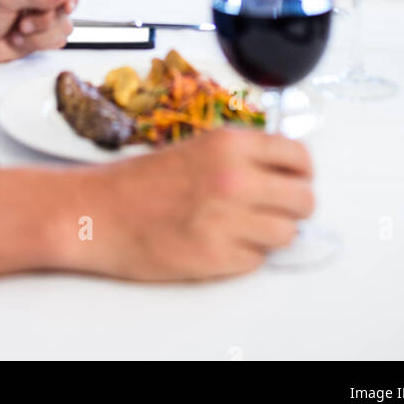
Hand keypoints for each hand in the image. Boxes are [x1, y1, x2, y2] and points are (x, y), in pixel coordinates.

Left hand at [0, 0, 78, 66]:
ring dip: (39, 33)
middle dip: (45, 18)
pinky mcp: (46, 33)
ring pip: (65, 24)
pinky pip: (59, 40)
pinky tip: (21, 38)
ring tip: (19, 29)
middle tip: (23, 21)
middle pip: (69, 4)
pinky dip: (38, 43)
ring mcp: (46, 14)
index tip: (66, 6)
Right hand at [0, 127, 314, 280]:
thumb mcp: (199, 148)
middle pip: (304, 200)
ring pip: (286, 234)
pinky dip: (244, 256)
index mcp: (231, 143)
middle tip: (270, 209)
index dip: (300, 172)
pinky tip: (218, 243)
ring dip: (269, 234)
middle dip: (292, 207)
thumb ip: (243, 156)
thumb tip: (285, 172)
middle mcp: (235, 178)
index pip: (299, 157)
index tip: (293, 180)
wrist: (98, 212)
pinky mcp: (216, 257)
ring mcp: (227, 220)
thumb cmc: (142, 181)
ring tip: (240, 228)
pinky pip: (257, 261)